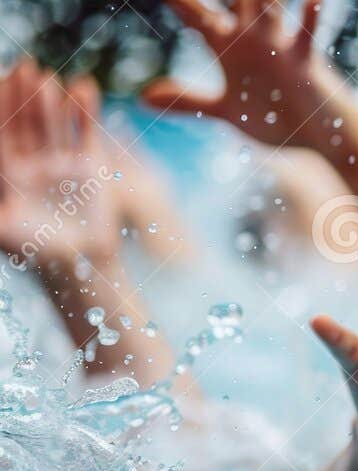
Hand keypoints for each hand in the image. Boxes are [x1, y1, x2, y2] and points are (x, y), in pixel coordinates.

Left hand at [0, 61, 117, 269]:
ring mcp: (63, 160)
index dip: (1, 106)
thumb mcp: (4, 226)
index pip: (2, 131)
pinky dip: (87, 110)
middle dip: (24, 95)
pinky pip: (87, 130)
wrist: (84, 261)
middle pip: (27, 121)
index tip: (0, 79)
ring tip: (49, 78)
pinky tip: (84, 87)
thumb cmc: (39, 249)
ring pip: (55, 122)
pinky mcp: (92, 162)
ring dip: (52, 99)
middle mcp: (35, 160)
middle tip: (24, 67)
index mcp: (11, 170)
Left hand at [144, 0, 335, 148]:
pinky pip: (307, 38)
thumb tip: (143, 97)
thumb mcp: (226, 111)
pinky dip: (310, 19)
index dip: (177, 1)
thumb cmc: (276, 119)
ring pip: (267, 9)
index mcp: (228, 48)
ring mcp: (279, 48)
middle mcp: (251, 40)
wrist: (320, 135)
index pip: (194, 16)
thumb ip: (188, 101)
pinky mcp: (305, 64)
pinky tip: (313, 2)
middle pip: (231, 1)